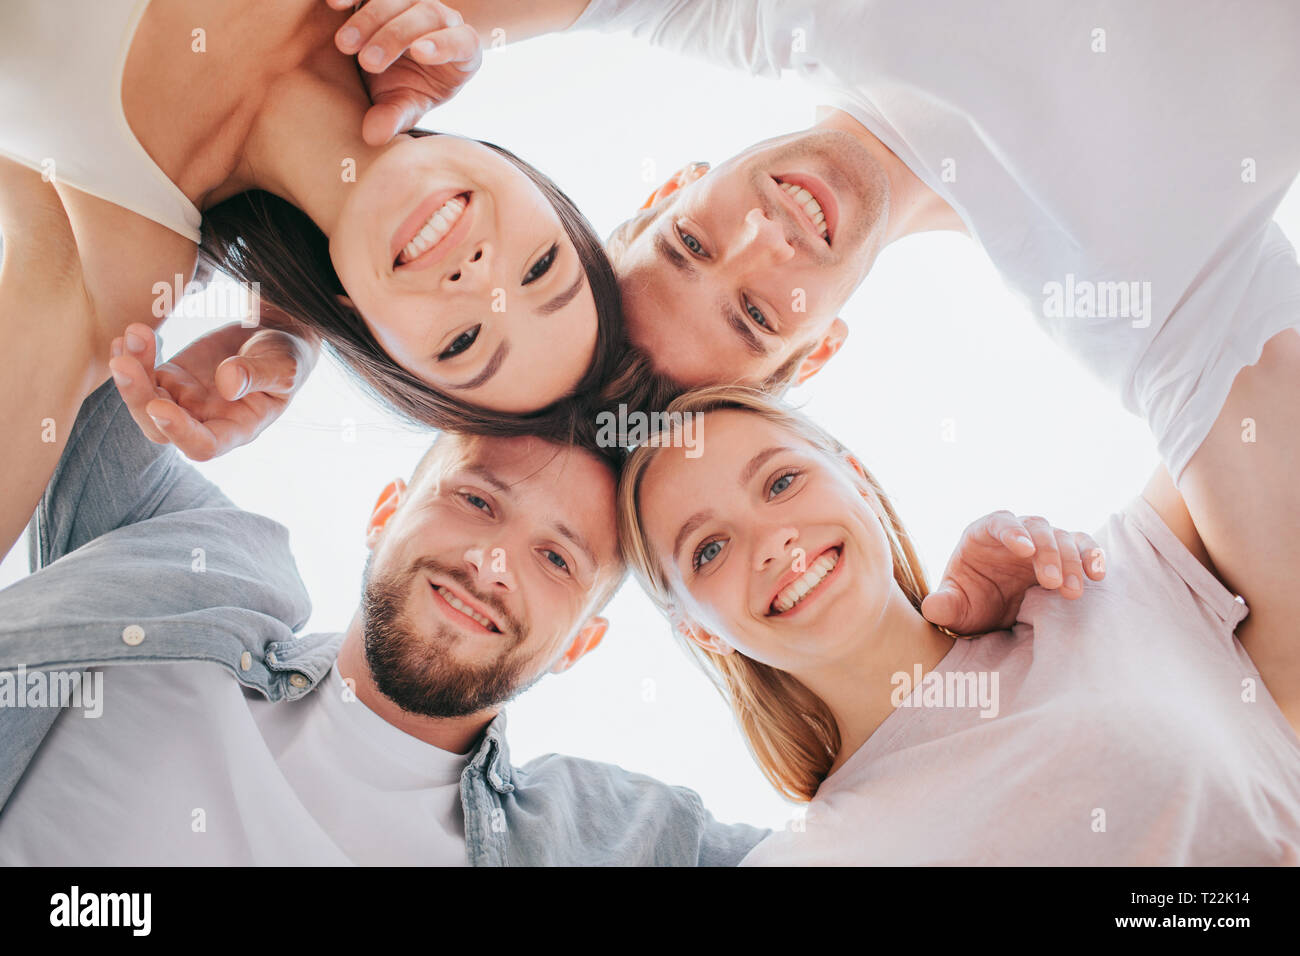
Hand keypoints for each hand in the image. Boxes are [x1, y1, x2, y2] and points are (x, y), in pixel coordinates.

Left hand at [107, 317, 318, 461]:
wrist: (275, 336)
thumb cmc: (286, 356)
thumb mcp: (283, 365)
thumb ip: (259, 375)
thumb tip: (227, 382)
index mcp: (236, 429)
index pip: (203, 445)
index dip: (179, 432)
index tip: (160, 406)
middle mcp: (205, 422)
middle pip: (159, 427)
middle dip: (138, 398)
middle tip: (125, 363)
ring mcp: (184, 400)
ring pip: (144, 400)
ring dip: (130, 373)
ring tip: (134, 334)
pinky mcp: (172, 376)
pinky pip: (142, 374)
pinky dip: (129, 356)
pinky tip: (126, 335)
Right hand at [327, 0, 483, 145]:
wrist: (397, 63)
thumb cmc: (412, 85)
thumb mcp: (406, 102)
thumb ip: (395, 115)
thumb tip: (373, 136)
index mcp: (462, 48)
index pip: (462, 41)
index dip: (444, 45)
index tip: (419, 53)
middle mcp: (443, 18)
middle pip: (425, 15)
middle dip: (394, 37)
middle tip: (367, 63)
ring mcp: (416, 1)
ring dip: (369, 19)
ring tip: (344, 45)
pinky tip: (334, 5)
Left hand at [921, 511, 1106, 635]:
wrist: (993, 614)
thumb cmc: (970, 603)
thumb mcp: (954, 608)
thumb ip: (944, 605)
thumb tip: (933, 608)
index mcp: (982, 534)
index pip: (998, 522)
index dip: (1012, 531)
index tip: (1024, 549)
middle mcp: (1015, 532)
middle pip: (1037, 528)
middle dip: (1047, 553)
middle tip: (1051, 583)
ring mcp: (1042, 542)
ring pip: (1063, 537)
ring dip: (1071, 561)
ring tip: (1072, 592)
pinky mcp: (1064, 555)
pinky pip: (1083, 547)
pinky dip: (1092, 557)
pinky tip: (1098, 575)